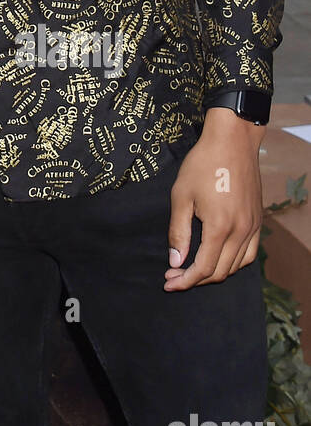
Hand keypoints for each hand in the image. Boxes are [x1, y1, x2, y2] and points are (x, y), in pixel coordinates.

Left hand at [164, 108, 265, 290]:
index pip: (203, 268)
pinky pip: (250, 253)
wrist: (232, 142)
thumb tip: (176, 261)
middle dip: (196, 279)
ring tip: (193, 269)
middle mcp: (241, 232)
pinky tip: (218, 258)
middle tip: (174, 275)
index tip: (168, 283)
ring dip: (215, 272)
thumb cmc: (203, 164)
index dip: (185, 280)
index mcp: (219, 227)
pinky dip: (234, 262)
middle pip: (220, 271)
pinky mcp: (258, 221)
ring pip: (237, 266)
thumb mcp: (181, 195)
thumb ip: (178, 231)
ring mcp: (253, 227)